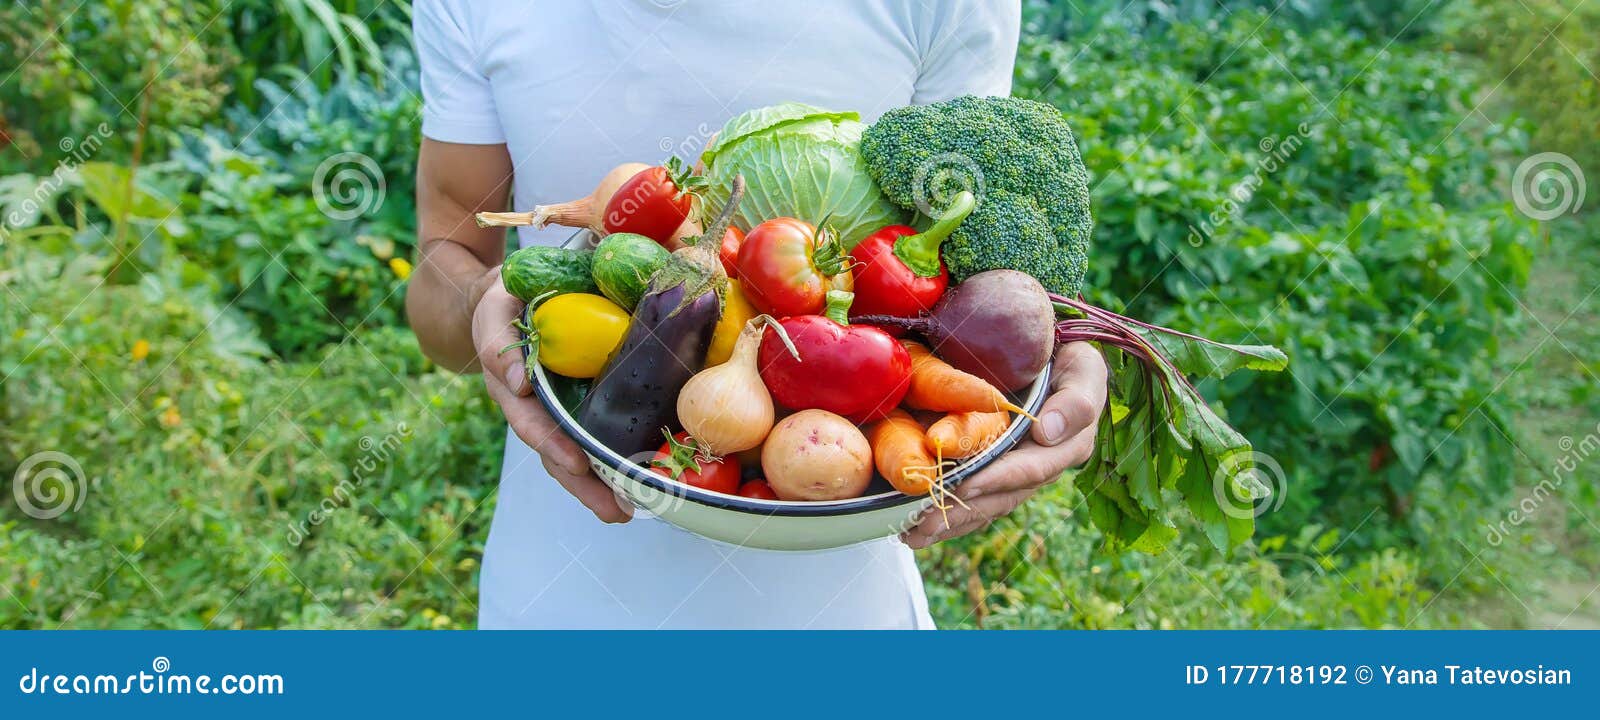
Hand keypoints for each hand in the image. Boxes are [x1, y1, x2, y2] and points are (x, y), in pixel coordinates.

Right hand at [473, 271, 629, 522]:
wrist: (509, 293)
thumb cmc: (506, 295)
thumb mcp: (495, 303)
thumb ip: (498, 336)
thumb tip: (519, 381)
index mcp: (509, 380)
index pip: (527, 417)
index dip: (549, 440)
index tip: (575, 462)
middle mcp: (530, 403)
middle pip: (552, 451)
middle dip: (582, 482)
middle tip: (612, 508)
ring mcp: (553, 408)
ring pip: (571, 455)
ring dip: (597, 487)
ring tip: (625, 512)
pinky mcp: (577, 404)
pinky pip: (591, 438)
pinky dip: (608, 465)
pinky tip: (634, 488)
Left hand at [901, 341, 1106, 548]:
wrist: (1052, 355)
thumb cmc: (1069, 357)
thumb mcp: (1084, 368)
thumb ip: (1076, 399)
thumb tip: (1048, 432)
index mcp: (1068, 446)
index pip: (1031, 468)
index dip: (998, 478)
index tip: (965, 484)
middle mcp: (1041, 467)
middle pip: (1000, 497)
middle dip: (962, 512)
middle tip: (924, 524)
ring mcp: (1017, 474)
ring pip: (983, 505)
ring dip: (947, 523)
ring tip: (912, 535)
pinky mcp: (996, 474)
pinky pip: (972, 500)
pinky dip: (944, 516)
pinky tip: (912, 528)